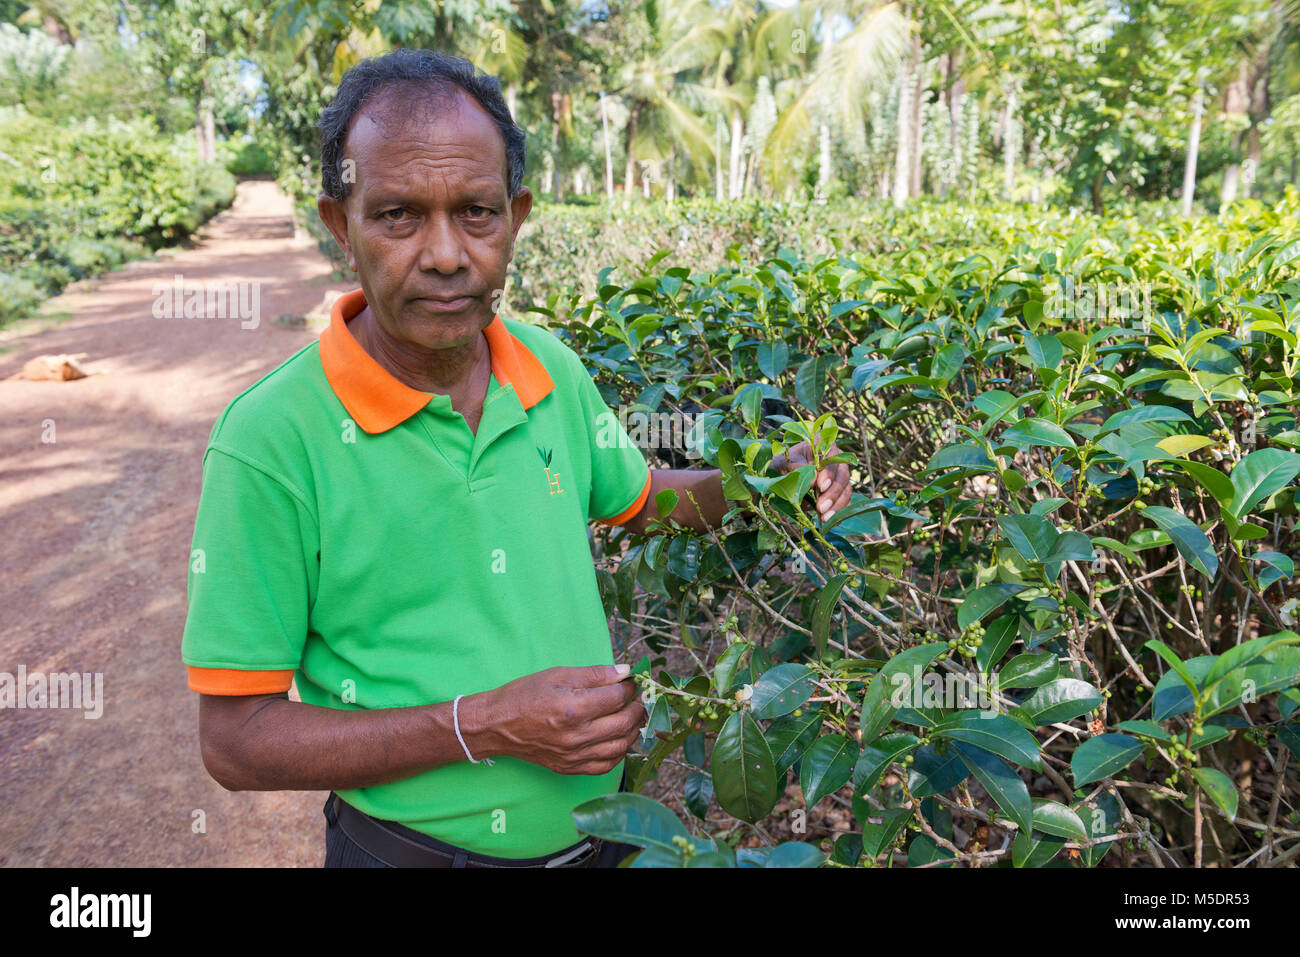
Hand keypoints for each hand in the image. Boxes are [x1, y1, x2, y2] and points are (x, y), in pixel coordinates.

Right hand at [474, 665, 646, 774]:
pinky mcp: (570, 768)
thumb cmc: (524, 695)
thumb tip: (625, 672)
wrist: (496, 726)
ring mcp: (575, 756)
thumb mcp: (558, 675)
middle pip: (624, 723)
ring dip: (633, 730)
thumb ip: (594, 674)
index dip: (630, 687)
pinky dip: (619, 752)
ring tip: (633, 716)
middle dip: (638, 708)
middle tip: (640, 697)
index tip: (632, 681)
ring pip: (620, 747)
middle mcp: (577, 736)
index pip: (617, 698)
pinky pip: (605, 766)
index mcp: (574, 709)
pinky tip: (619, 738)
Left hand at [773, 439, 851, 521]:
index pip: (831, 456)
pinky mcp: (840, 491)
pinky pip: (845, 501)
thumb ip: (797, 468)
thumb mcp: (782, 464)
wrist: (780, 478)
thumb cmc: (780, 466)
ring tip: (824, 518)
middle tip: (820, 507)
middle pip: (842, 475)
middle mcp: (834, 458)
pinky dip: (839, 511)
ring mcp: (838, 475)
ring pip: (846, 489)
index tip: (820, 486)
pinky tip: (831, 520)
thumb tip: (814, 480)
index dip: (829, 471)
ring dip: (837, 505)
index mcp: (820, 445)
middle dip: (833, 493)